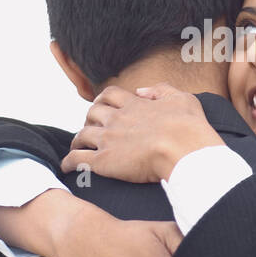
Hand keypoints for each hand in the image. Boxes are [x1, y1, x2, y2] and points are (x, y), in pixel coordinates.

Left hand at [60, 83, 224, 182]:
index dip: (104, 99)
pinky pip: (77, 159)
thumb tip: (142, 90)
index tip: (103, 105)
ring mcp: (108, 140)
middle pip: (92, 112)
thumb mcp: (182, 99)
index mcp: (134, 105)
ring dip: (78, 139)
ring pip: (82, 134)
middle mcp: (117, 119)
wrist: (184, 152)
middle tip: (92, 126)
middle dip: (90, 118)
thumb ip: (161, 90)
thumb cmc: (189, 128)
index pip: (110, 94)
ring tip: (78, 146)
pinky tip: (66, 167)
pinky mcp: (103, 161)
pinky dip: (69, 162)